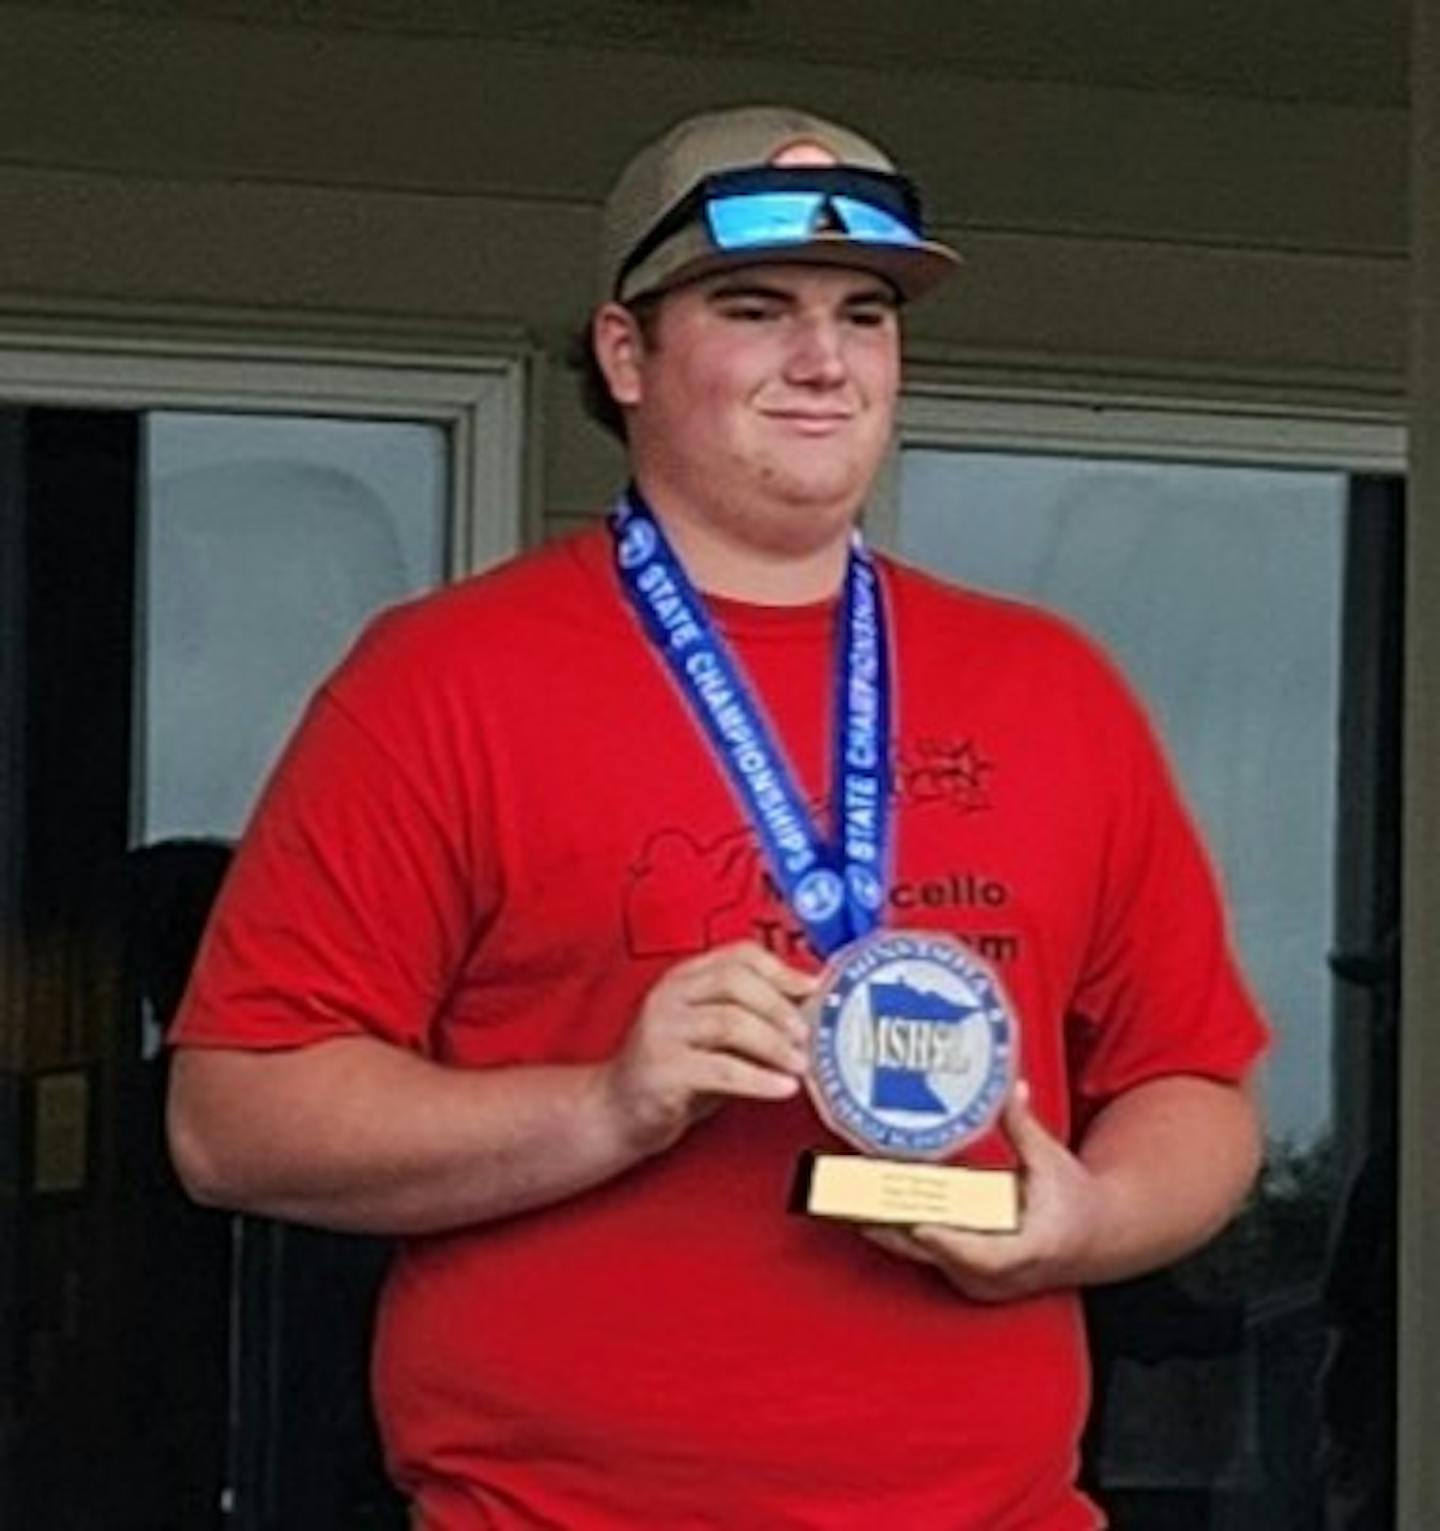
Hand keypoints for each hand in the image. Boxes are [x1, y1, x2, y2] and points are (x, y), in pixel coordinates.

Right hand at [599, 941, 817, 1157]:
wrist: (617, 1110)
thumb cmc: (671, 1070)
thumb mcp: (711, 1035)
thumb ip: (749, 1017)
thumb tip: (807, 1009)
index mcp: (684, 979)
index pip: (738, 955)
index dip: (780, 969)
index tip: (812, 988)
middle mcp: (670, 997)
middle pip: (735, 982)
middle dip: (780, 1006)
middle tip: (807, 1032)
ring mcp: (662, 1031)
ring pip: (730, 1023)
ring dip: (774, 1044)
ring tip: (800, 1063)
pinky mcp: (662, 1069)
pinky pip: (722, 1070)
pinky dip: (759, 1079)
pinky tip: (782, 1088)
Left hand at [861, 1081, 1109, 1301]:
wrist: (1093, 1240)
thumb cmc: (1075, 1204)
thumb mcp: (1051, 1161)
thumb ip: (1022, 1127)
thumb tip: (1007, 1088)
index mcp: (1026, 1250)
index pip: (980, 1255)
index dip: (946, 1240)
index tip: (917, 1223)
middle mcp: (996, 1274)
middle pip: (933, 1252)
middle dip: (890, 1221)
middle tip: (851, 1193)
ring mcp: (976, 1278)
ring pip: (919, 1253)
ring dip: (882, 1223)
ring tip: (842, 1193)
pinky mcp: (963, 1273)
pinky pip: (922, 1250)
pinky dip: (894, 1225)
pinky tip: (862, 1202)